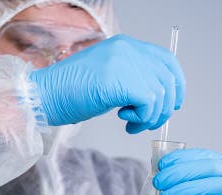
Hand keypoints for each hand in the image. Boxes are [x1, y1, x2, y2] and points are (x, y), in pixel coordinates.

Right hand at [28, 35, 185, 132]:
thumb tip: (158, 97)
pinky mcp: (120, 81)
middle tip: (147, 121)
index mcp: (125, 46)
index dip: (176, 84)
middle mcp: (127, 49)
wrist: (45, 96)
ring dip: (150, 116)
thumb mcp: (107, 77)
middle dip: (163, 107)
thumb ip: (131, 78)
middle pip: (168, 79)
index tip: (172, 103)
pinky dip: (142, 118)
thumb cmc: (70, 92)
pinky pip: (149, 103)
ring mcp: (124, 63)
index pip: (167, 61)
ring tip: (131, 123)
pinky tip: (124, 120)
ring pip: (160, 94)